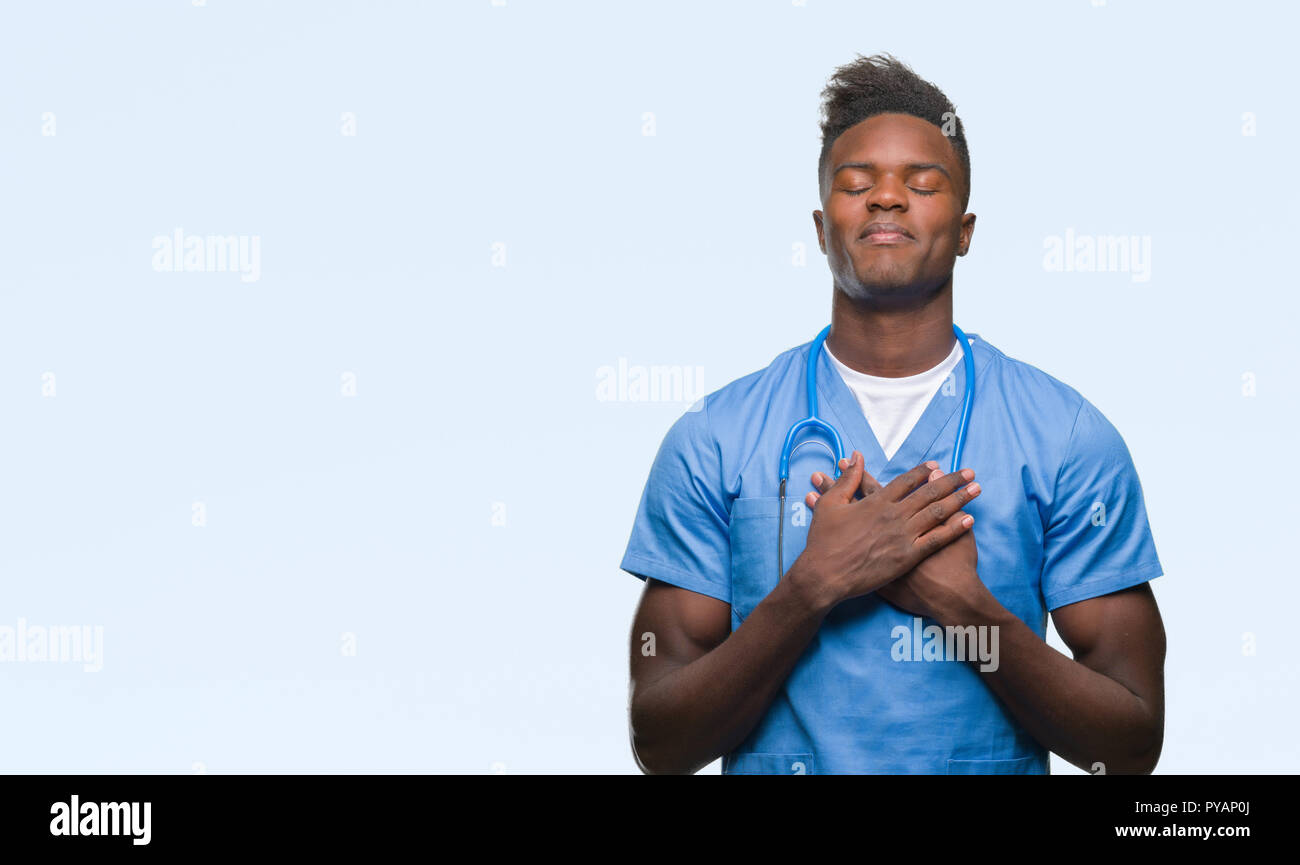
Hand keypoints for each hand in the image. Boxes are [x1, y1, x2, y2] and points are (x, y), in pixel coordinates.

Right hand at [790, 451, 980, 610]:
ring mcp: (903, 535)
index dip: (923, 472)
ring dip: (960, 498)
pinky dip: (954, 528)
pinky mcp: (908, 556)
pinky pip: (937, 539)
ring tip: (977, 488)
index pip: (906, 481)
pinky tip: (969, 519)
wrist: (825, 574)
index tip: (937, 465)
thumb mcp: (830, 504)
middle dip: (952, 480)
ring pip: (938, 512)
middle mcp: (894, 515)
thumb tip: (856, 457)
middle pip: (929, 492)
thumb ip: (847, 480)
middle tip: (969, 472)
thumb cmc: (824, 541)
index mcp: (876, 501)